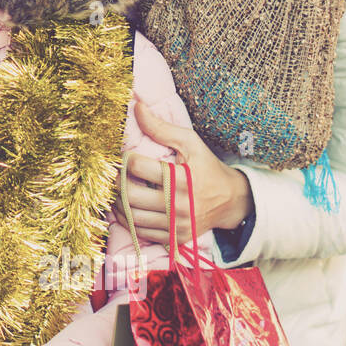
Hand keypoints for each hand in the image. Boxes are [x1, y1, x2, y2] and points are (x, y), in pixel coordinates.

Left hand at [112, 96, 253, 244]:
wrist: (232, 201)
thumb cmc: (207, 167)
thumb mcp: (190, 143)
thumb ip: (161, 127)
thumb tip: (137, 106)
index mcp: (181, 179)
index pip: (137, 166)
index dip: (123, 158)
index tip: (121, 155)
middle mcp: (178, 205)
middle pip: (129, 194)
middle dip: (115, 182)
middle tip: (113, 173)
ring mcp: (176, 225)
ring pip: (131, 217)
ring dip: (117, 203)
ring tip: (116, 189)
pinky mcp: (175, 238)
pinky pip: (141, 232)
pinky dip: (128, 220)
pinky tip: (125, 207)